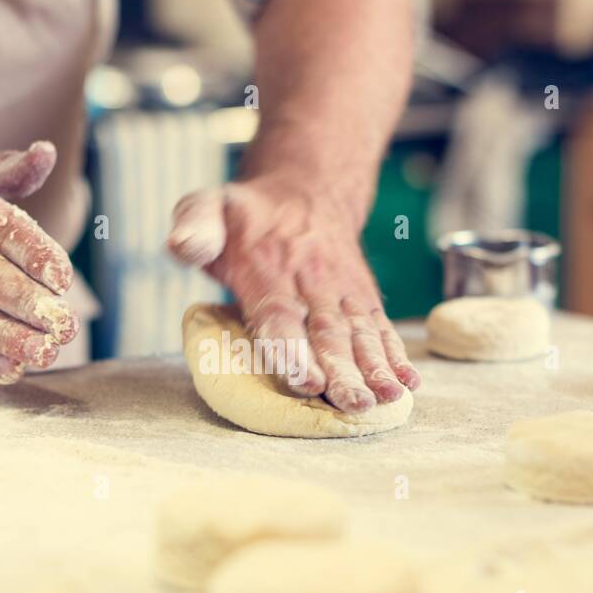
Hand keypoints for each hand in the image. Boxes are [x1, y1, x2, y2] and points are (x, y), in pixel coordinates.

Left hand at [166, 174, 418, 412]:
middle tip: (353, 404)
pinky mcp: (362, 297)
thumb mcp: (208, 205)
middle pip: (327, 332)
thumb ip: (194, 226)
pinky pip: (380, 326)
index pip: (279, 312)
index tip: (305, 379)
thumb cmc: (246, 214)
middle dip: (342, 371)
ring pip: (359, 332)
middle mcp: (311, 279)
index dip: (292, 348)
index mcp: (268, 264)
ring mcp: (342, 289)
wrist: (307, 188)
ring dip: (375, 368)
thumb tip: (184, 246)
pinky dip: (396, 355)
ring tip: (386, 400)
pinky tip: (408, 384)